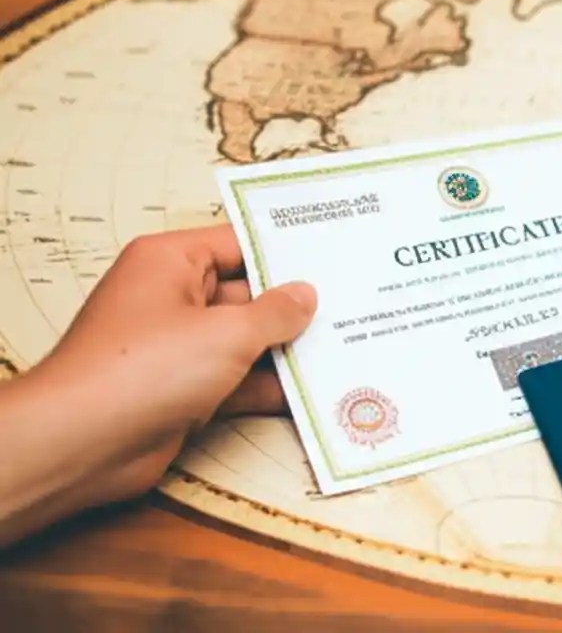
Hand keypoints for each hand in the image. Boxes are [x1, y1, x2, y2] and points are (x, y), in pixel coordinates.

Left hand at [0, 225, 315, 544]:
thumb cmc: (143, 369)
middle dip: (294, 305)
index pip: (238, 242)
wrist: (83, 444)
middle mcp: (172, 298)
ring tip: (347, 345)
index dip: (284, 249)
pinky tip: (315, 390)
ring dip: (287, 349)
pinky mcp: (183, 391)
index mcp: (171, 262)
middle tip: (353, 304)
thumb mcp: (227, 332)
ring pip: (245, 341)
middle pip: (247, 293)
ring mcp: (177, 347)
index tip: (333, 253)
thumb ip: (276, 313)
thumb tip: (304, 296)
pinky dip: (270, 386)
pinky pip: (237, 380)